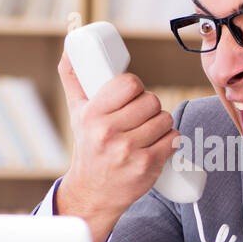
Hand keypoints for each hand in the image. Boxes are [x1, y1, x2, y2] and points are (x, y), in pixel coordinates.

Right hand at [55, 50, 178, 241]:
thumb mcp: (76, 113)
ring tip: (148, 131)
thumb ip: (73, 78)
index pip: (129, 84)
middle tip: (140, 117)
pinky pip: (173, 139)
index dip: (135, 87)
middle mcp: (108, 132)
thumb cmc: (88, 148)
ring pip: (165, 119)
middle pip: (151, 101)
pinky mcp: (146, 166)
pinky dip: (171, 140)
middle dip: (149, 107)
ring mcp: (128, 151)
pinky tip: (158, 144)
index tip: (132, 96)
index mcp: (92, 115)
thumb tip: (69, 48)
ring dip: (161, 123)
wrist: (94, 193)